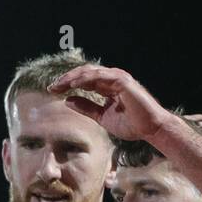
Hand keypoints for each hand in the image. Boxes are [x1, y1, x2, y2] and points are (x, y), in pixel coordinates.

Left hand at [48, 65, 172, 141]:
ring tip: (59, 85)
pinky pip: (100, 76)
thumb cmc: (130, 124)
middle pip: (85, 73)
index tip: (53, 90)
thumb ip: (86, 108)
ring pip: (90, 72)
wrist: (149, 129)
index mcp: (107, 86)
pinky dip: (86, 79)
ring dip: (73, 77)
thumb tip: (67, 101)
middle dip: (66, 79)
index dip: (67, 84)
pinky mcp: (122, 81)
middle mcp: (112, 79)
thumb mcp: (102, 117)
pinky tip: (73, 85)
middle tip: (52, 87)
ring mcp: (117, 78)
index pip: (84, 80)